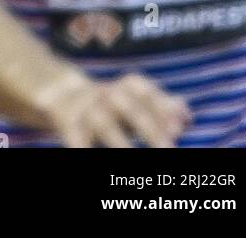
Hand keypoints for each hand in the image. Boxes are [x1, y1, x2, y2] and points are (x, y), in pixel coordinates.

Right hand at [34, 68, 190, 147]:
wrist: (58, 93)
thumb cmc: (109, 103)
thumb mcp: (132, 100)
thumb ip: (159, 106)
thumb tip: (186, 114)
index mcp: (123, 87)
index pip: (145, 92)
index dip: (163, 106)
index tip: (181, 126)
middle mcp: (105, 94)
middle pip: (129, 107)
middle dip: (149, 127)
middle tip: (169, 147)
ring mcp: (85, 108)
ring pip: (104, 124)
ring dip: (122, 142)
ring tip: (135, 159)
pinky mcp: (67, 123)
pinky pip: (76, 137)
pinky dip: (83, 147)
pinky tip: (91, 156)